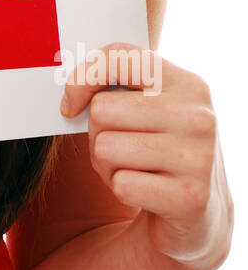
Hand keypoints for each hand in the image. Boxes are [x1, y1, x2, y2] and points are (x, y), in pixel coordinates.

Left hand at [60, 42, 233, 269]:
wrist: (200, 213)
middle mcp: (198, 116)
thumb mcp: (150, 109)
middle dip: (97, 133)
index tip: (72, 104)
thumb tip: (70, 95)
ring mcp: (198, 157)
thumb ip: (117, 87)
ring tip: (134, 169)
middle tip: (120, 148)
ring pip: (106, 148)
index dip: (82, 78)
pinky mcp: (190, 197)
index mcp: (188, 84)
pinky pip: (121, 184)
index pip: (120, 56)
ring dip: (106, 165)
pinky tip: (145, 192)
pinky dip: (120, 190)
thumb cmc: (158, 150)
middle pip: (102, 110)